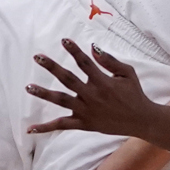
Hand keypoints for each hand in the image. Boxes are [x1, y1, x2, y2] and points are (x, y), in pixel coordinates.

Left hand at [25, 38, 162, 138]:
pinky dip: (46, 128)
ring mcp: (86, 111)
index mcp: (102, 82)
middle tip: (37, 57)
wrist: (140, 120)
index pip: (84, 62)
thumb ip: (110, 61)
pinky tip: (30, 129)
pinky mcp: (84, 124)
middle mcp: (92, 95)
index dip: (74, 50)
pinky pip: (62, 125)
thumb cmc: (134, 94)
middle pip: (67, 79)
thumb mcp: (127, 73)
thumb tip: (93, 48)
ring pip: (61, 101)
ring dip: (44, 94)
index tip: (63, 40)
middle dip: (52, 67)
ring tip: (28, 87)